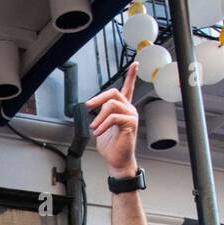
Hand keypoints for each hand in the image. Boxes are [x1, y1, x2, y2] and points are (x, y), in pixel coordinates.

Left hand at [85, 62, 139, 176]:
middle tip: (88, 106)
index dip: (131, 76)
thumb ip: (101, 114)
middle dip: (98, 98)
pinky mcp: (130, 124)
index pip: (128, 88)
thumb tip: (92, 107)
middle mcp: (129, 110)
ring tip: (94, 128)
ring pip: (111, 105)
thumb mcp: (102, 126)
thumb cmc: (111, 146)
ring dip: (98, 117)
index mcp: (123, 109)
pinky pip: (113, 117)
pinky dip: (102, 124)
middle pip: (114, 93)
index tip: (135, 64)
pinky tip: (98, 132)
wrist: (117, 160)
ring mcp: (131, 116)